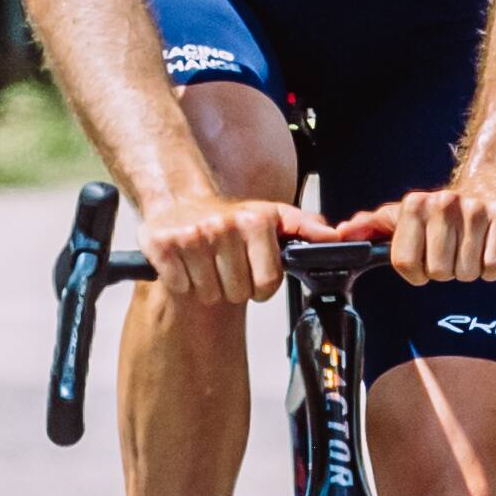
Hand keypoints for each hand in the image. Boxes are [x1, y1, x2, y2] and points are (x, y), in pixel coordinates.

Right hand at [142, 190, 313, 304]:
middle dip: (232, 286)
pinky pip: (180, 287)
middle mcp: (222, 226)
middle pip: (237, 293)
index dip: (261, 286)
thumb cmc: (228, 218)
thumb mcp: (271, 217)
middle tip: (225, 266)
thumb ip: (305, 228)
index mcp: (254, 221)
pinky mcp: (161, 246)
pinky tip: (185, 264)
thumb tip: (333, 237)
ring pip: (209, 294)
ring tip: (206, 264)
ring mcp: (191, 236)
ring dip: (207, 286)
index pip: (268, 282)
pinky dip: (181, 282)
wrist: (178, 202)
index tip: (252, 272)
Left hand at [352, 168, 495, 285]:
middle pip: (438, 271)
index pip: (404, 263)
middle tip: (452, 253)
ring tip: (470, 249)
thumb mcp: (402, 218)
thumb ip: (370, 227)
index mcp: (416, 204)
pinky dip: (492, 268)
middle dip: (445, 271)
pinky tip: (489, 249)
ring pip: (466, 272)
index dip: (415, 273)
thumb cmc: (441, 216)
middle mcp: (445, 202)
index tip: (423, 263)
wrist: (490, 194)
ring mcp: (477, 209)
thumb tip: (343, 234)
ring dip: (469, 269)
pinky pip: (493, 266)